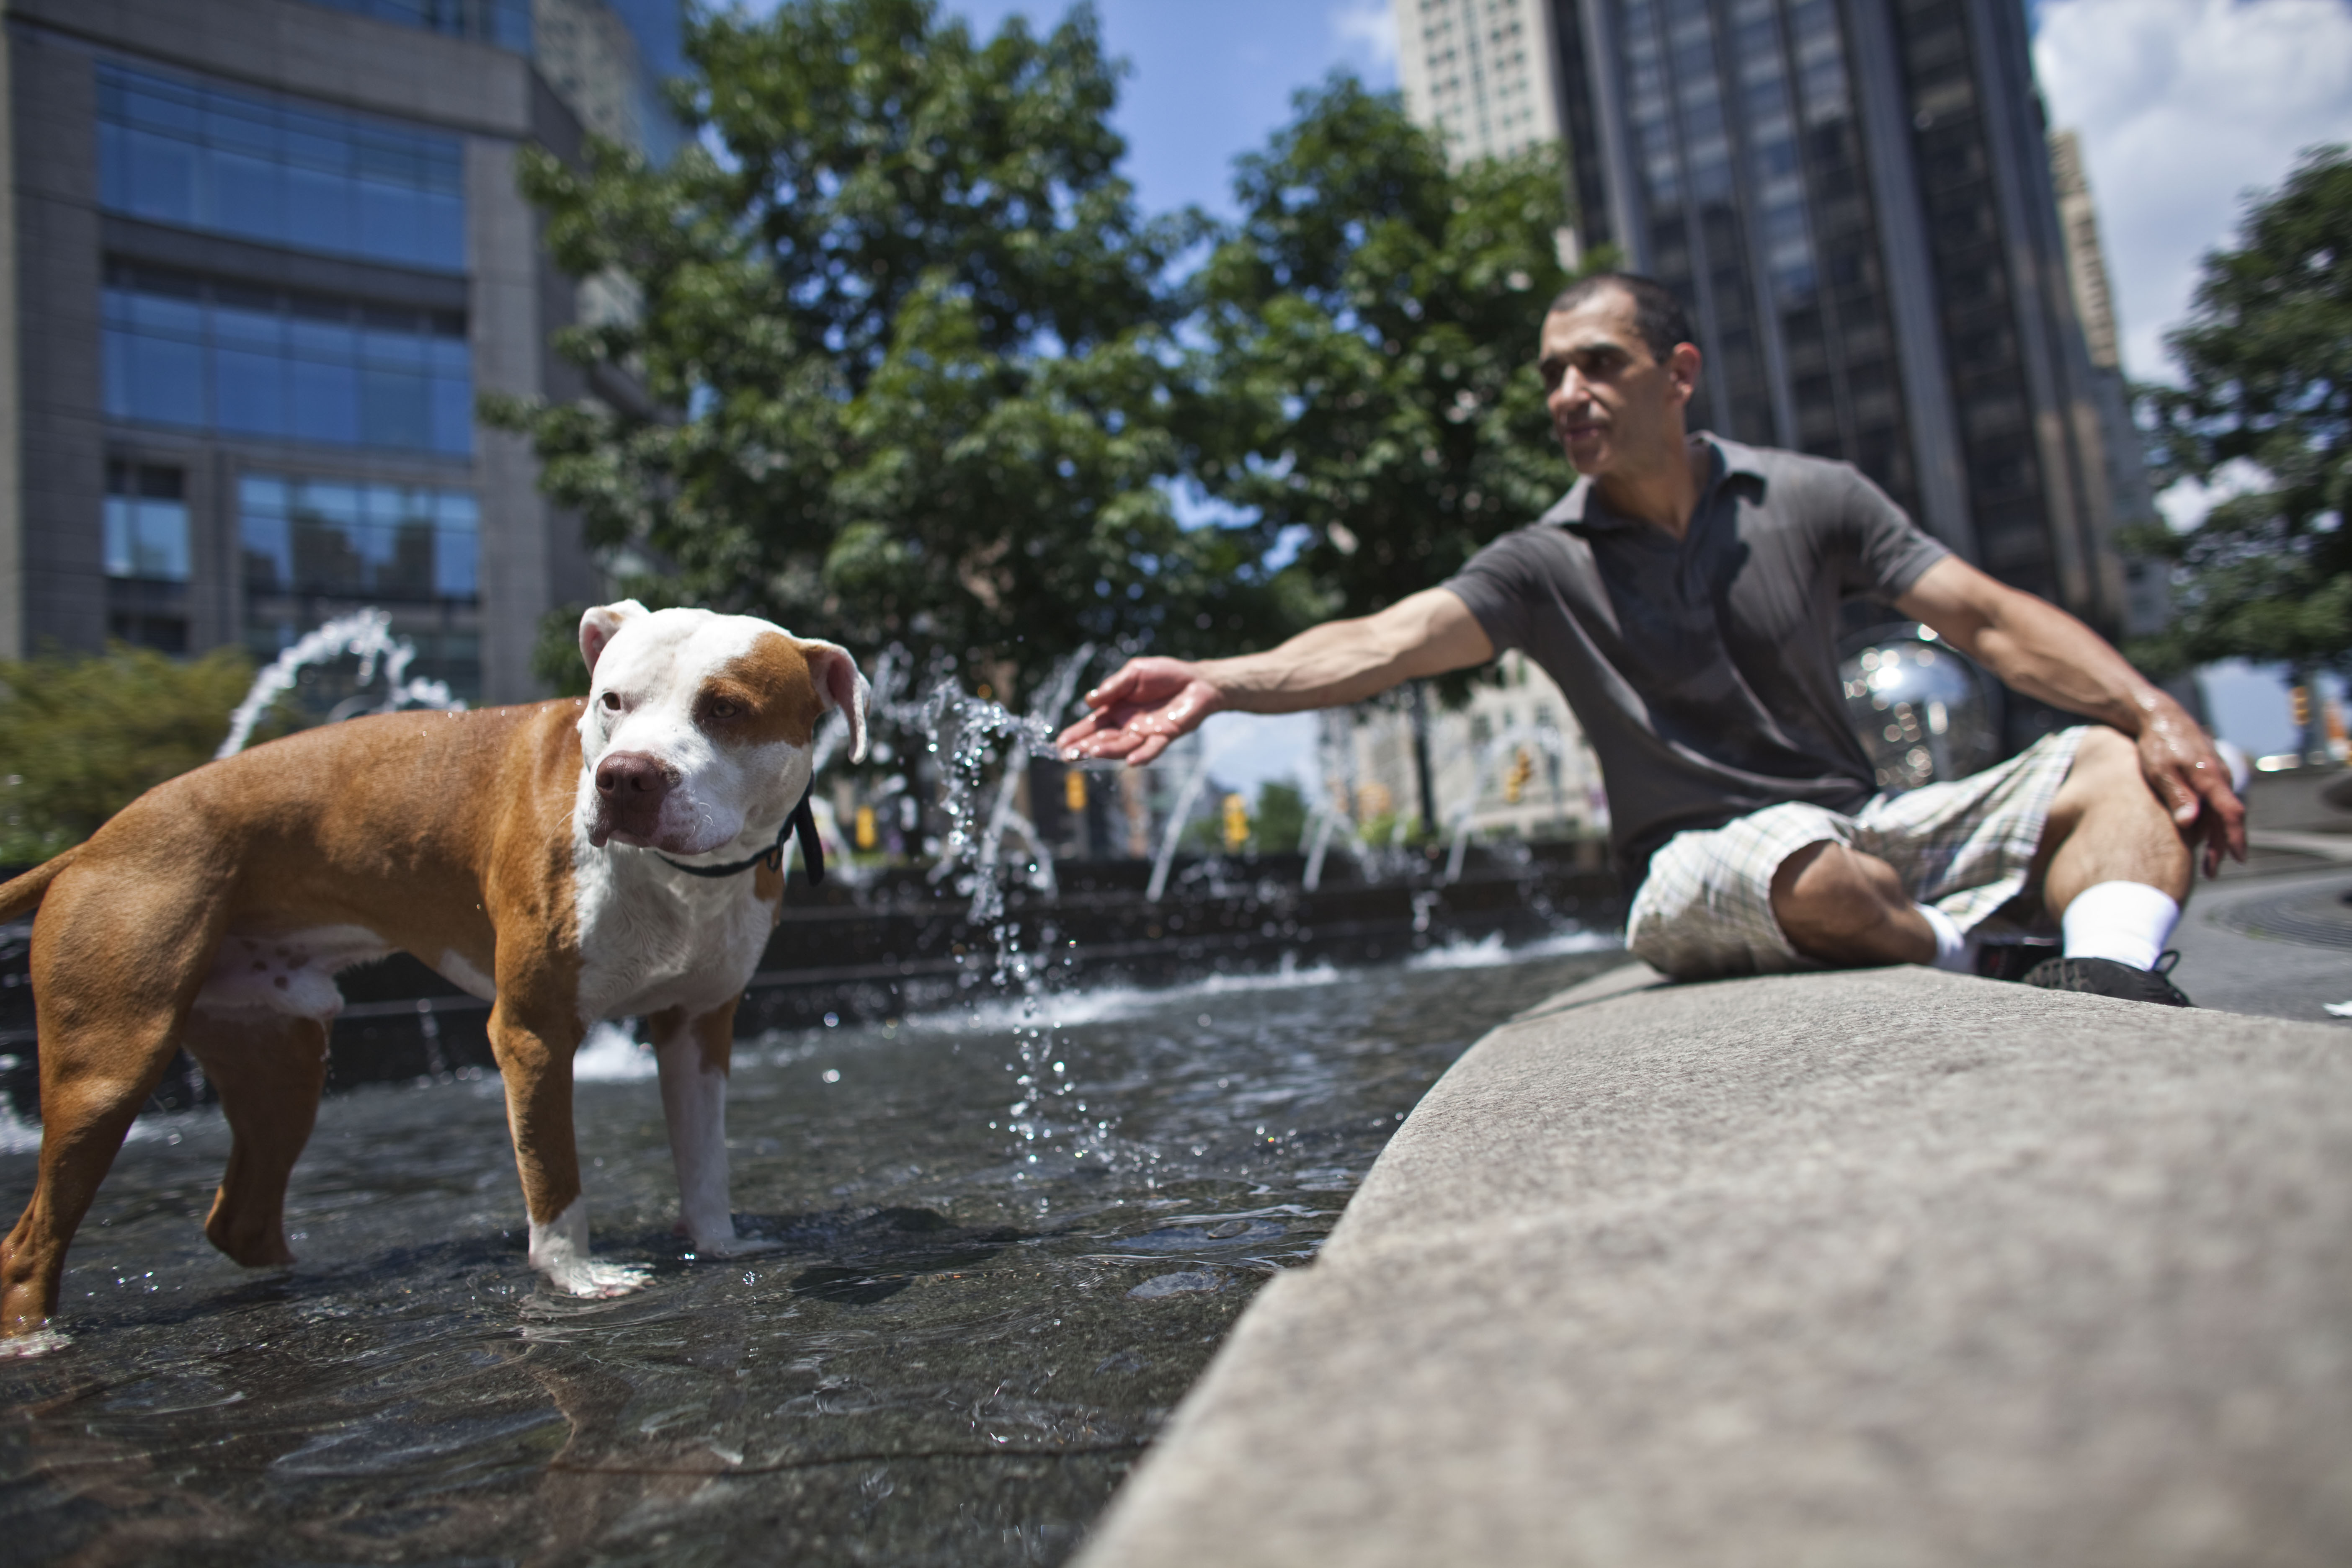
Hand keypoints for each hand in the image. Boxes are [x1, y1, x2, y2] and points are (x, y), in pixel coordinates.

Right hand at [1054, 657, 1224, 766]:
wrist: (1196, 680)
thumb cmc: (1164, 674)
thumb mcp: (1134, 673)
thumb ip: (1113, 686)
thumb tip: (1088, 700)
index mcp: (1116, 710)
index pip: (1092, 725)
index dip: (1076, 734)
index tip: (1060, 743)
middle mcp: (1127, 725)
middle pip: (1103, 739)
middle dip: (1085, 748)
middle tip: (1068, 756)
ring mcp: (1146, 733)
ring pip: (1124, 746)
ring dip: (1108, 751)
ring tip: (1092, 753)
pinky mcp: (1166, 735)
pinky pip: (1153, 748)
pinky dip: (1143, 754)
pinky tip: (1132, 761)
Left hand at [2136, 694, 2247, 876]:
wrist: (2159, 716)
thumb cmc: (2156, 744)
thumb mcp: (2161, 770)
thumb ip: (2177, 796)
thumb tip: (2190, 823)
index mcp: (2211, 778)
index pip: (2231, 813)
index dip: (2235, 838)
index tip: (2238, 859)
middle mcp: (2219, 777)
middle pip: (2227, 818)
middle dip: (2222, 846)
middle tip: (2211, 872)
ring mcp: (2215, 775)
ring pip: (2220, 811)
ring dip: (2215, 837)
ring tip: (2205, 863)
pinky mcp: (2208, 774)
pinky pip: (2214, 802)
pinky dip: (2209, 821)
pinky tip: (2197, 836)